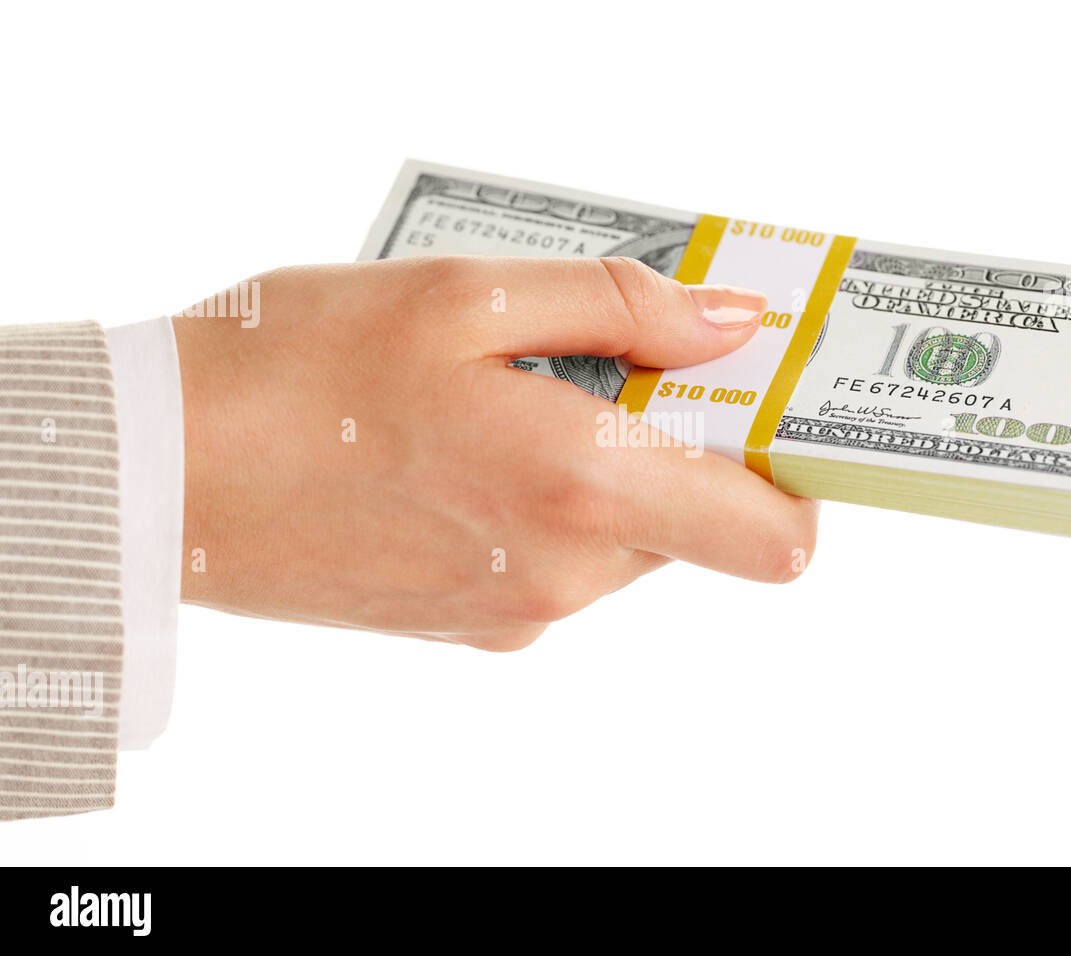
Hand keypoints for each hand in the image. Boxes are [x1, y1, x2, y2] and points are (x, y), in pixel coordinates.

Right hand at [172, 256, 818, 649]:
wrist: (163, 477)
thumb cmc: (298, 370)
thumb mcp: (470, 297)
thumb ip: (625, 309)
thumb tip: (730, 324)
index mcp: (584, 486)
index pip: (774, 534)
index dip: (790, 468)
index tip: (761, 401)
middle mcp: (568, 573)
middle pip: (697, 520)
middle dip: (677, 440)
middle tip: (606, 360)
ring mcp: (522, 613)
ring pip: (626, 538)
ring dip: (604, 465)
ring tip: (510, 396)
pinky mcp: (476, 627)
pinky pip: (561, 562)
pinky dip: (547, 502)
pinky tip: (466, 449)